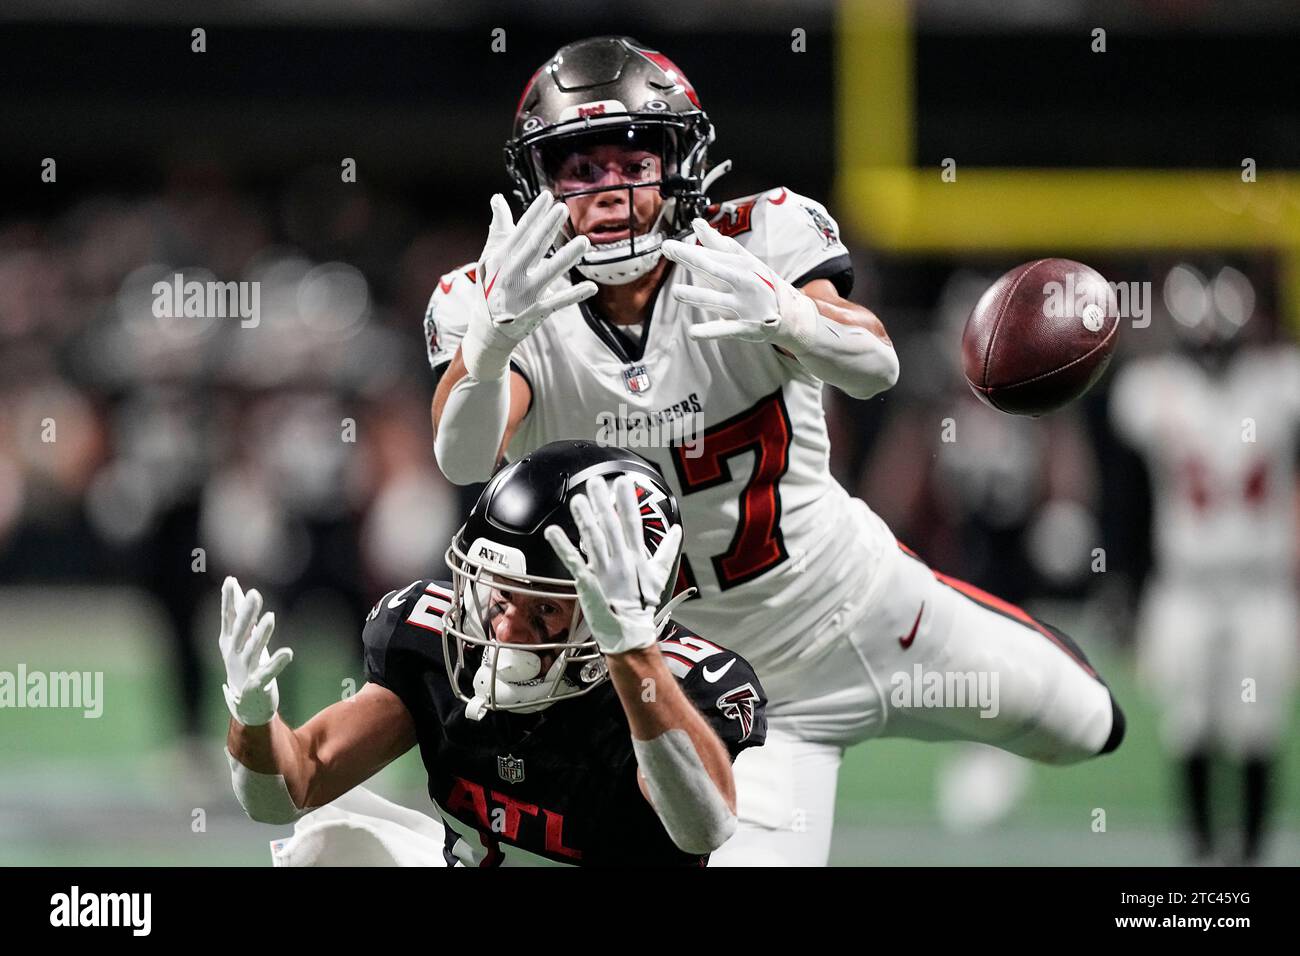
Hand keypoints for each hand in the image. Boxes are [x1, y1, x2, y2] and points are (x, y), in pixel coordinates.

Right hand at [219, 576, 292, 726]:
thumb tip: (234, 585)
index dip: (229, 600)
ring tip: (271, 617)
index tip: (231, 580)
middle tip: (254, 594)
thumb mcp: (240, 640)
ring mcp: (244, 671)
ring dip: (261, 634)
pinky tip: (288, 652)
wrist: (245, 705)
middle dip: (247, 613)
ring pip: (253, 650)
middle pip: (240, 631)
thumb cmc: (244, 666)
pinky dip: (277, 663)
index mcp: (228, 642)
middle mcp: (233, 655)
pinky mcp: (257, 686)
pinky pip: (267, 673)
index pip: (227, 618)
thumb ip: (238, 615)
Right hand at [461, 191, 598, 380]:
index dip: (534, 214)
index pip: (519, 232)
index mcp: (500, 260)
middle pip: (534, 247)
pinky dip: (575, 294)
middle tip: (563, 208)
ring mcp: (525, 295)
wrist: (488, 329)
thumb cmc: (491, 287)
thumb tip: (497, 199)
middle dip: (548, 227)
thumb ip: (498, 229)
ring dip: (567, 257)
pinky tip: (592, 286)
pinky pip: (559, 301)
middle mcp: (512, 275)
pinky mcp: (537, 311)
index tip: (548, 197)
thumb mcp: (490, 259)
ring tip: (585, 241)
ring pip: (549, 272)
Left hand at [544, 475, 682, 655]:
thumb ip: (666, 550)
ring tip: (577, 499)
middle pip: (610, 525)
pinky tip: (553, 531)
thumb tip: (676, 530)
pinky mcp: (587, 582)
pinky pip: (573, 561)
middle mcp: (620, 560)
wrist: (629, 632)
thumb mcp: (659, 575)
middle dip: (602, 502)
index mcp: (637, 556)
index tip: (624, 481)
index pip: (632, 522)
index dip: (627, 501)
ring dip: (584, 518)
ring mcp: (604, 571)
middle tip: (596, 481)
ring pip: (593, 538)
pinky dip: (562, 546)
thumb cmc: (642, 603)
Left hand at [662, 218, 818, 349]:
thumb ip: (718, 244)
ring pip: (715, 299)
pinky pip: (724, 330)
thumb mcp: (745, 262)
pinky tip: (693, 332)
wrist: (789, 316)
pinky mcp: (743, 328)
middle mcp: (742, 283)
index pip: (712, 256)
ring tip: (677, 292)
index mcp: (741, 266)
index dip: (689, 251)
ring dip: (696, 295)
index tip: (667, 245)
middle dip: (690, 259)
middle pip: (712, 270)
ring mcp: (743, 306)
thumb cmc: (759, 284)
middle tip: (668, 249)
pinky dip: (709, 332)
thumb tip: (697, 223)